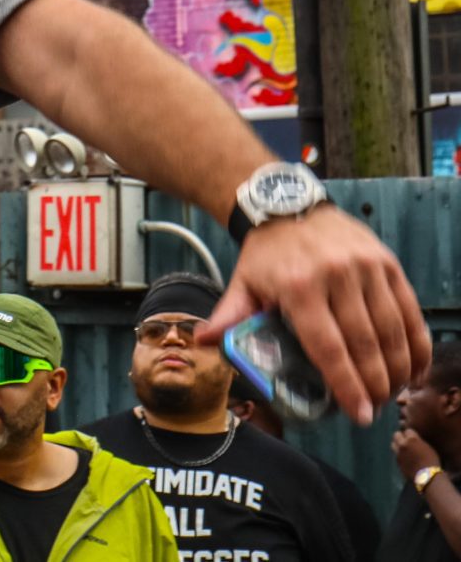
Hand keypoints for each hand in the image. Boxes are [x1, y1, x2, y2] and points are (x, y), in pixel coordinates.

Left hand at [200, 205, 429, 424]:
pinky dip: (416, 342)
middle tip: (374, 409)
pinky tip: (413, 367)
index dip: (346, 384)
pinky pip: (409, 309)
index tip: (359, 414)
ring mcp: (365, 267)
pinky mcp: (386, 261)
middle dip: (374, 384)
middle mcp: (336, 276)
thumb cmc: (266, 254)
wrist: (288, 206)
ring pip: (391, 329)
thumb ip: (228, 317)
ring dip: (397, 368)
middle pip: (364, 343)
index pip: (327, 347)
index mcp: (297, 287)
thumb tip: (204, 342)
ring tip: (391, 393)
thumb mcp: (242, 284)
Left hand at [393, 427, 443, 481]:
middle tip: (406, 440)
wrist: (427, 476)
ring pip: (393, 444)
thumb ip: (418, 441)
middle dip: (400, 436)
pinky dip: (398, 453)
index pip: (407, 430)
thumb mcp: (428, 447)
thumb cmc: (432, 461)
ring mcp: (398, 452)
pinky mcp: (396, 460)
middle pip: (396, 435)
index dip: (411, 433)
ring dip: (397, 444)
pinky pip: (395, 453)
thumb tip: (414, 438)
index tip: (413, 436)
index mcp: (412, 440)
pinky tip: (404, 456)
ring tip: (403, 448)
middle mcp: (403, 444)